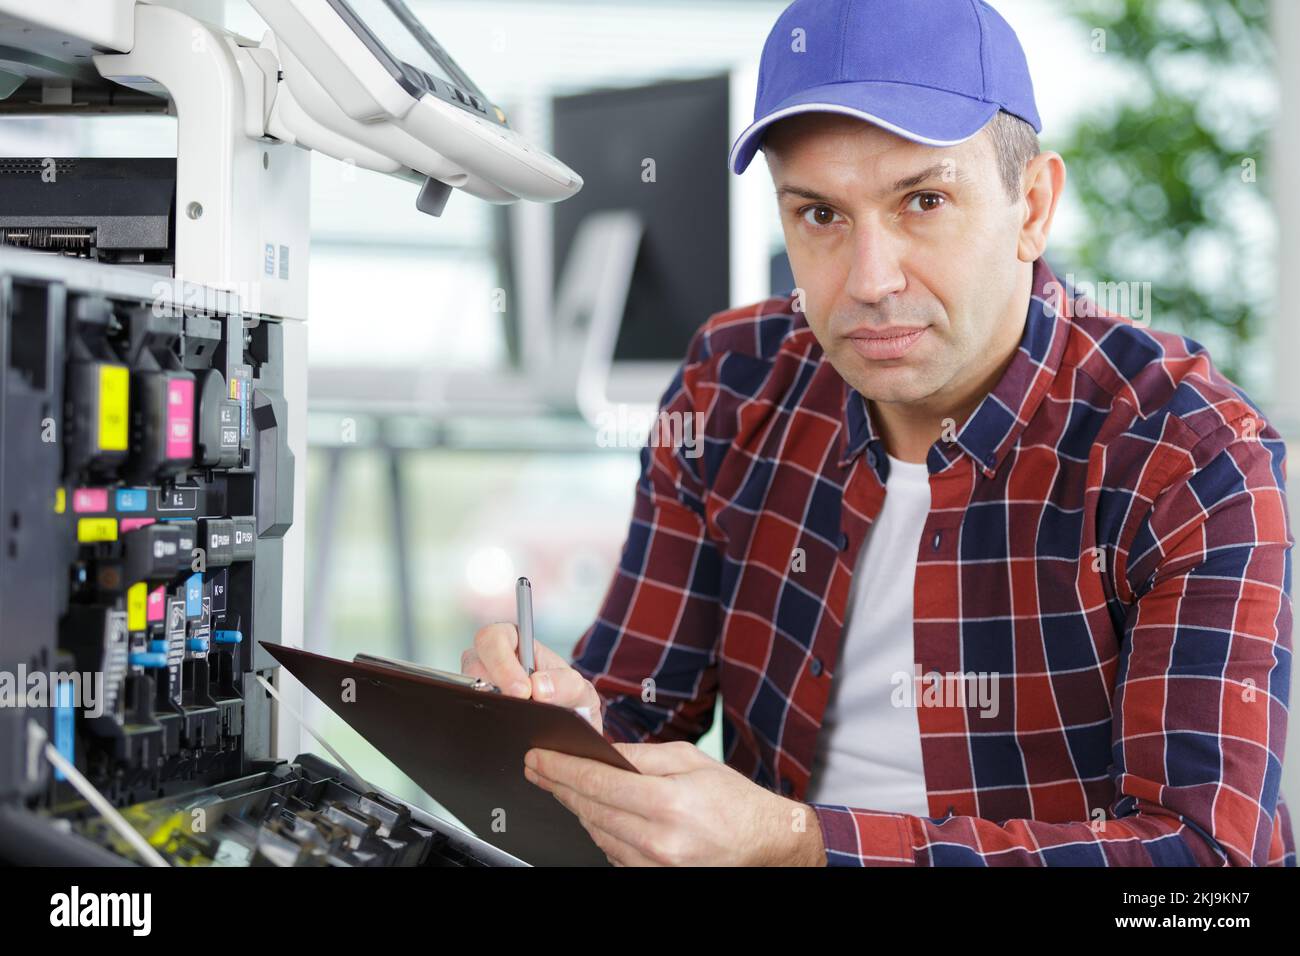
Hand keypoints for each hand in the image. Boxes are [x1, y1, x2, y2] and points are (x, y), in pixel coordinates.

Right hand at [461, 622, 603, 734]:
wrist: (568, 733)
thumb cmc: (571, 700)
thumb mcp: (580, 691)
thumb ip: (566, 684)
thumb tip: (539, 687)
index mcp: (515, 644)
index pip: (493, 637)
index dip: (502, 661)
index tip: (523, 690)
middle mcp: (491, 663)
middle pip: (472, 664)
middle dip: (492, 685)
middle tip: (517, 706)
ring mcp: (480, 687)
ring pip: (466, 691)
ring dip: (488, 706)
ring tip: (514, 722)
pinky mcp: (476, 712)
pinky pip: (469, 715)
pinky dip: (484, 724)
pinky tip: (505, 734)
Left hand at [523, 740, 826, 865]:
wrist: (766, 844)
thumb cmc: (734, 801)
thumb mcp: (691, 760)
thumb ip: (643, 756)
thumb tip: (601, 750)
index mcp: (668, 802)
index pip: (597, 782)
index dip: (561, 768)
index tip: (538, 757)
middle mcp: (658, 840)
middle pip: (589, 809)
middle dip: (559, 785)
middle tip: (537, 769)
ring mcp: (654, 867)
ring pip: (596, 833)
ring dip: (577, 808)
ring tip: (562, 787)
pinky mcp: (652, 879)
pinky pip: (612, 853)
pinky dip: (601, 831)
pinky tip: (596, 814)